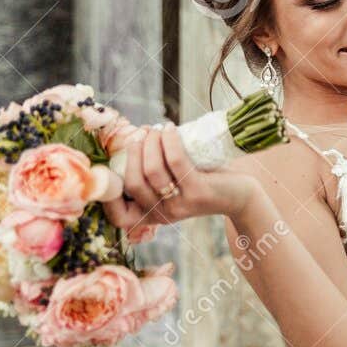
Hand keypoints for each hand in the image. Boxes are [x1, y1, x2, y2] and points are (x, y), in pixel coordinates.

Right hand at [101, 123, 256, 240]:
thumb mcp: (171, 183)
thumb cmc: (200, 181)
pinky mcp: (198, 192)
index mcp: (151, 216)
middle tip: (142, 134)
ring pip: (152, 170)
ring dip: (151, 143)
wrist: (239, 195)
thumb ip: (150, 172)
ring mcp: (180, 206)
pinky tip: (169, 129)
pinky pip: (175, 161)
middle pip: (132, 182)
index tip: (108, 165)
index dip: (106, 194)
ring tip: (157, 129)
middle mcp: (163, 215)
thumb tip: (131, 137)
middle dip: (134, 151)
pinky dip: (169, 141)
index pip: (119, 217)